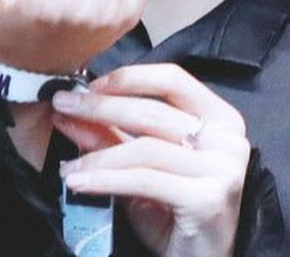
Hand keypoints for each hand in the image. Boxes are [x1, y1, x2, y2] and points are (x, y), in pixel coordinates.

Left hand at [52, 64, 250, 256]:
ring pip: (145, 148)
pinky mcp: (208, 198)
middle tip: (62, 107)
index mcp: (220, 117)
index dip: (129, 78)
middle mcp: (227, 137)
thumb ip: (112, 136)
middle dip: (101, 108)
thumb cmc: (177, 211)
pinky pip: (145, 180)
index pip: (172, 78)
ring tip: (66, 163)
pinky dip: (106, 179)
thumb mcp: (142, 167)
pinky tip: (80, 181)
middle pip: (153, 111)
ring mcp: (222, 167)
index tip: (89, 86)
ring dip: (96, 153)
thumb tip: (71, 112)